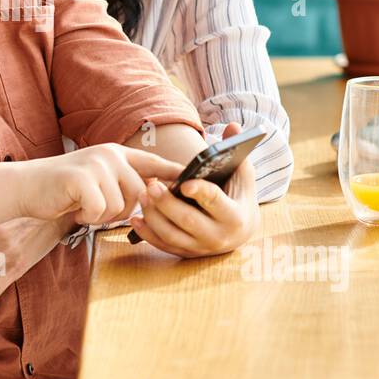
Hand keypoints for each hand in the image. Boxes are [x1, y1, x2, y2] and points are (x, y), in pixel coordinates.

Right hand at [19, 143, 185, 225]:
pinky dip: (86, 216)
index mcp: (117, 154)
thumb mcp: (96, 180)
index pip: (154, 162)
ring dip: (102, 214)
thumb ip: (122, 183)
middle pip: (140, 194)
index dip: (177, 172)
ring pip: (121, 206)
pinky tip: (73, 207)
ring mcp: (97, 164)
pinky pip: (100, 211)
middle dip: (120, 209)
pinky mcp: (82, 178)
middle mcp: (110, 154)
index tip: (199, 177)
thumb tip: (151, 195)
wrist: (26, 187)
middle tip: (94, 206)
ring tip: (81, 204)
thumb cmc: (63, 190)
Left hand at [130, 122, 258, 257]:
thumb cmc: (238, 194)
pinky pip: (164, 246)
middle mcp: (219, 237)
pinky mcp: (187, 254)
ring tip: (142, 195)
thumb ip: (237, 149)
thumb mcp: (242, 173)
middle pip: (188, 221)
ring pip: (172, 235)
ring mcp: (201, 248)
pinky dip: (148, 234)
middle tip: (151, 185)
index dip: (200, 192)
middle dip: (167, 204)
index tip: (184, 183)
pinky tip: (136, 219)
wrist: (240, 229)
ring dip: (154, 217)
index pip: (216, 202)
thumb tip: (233, 125)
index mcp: (236, 217)